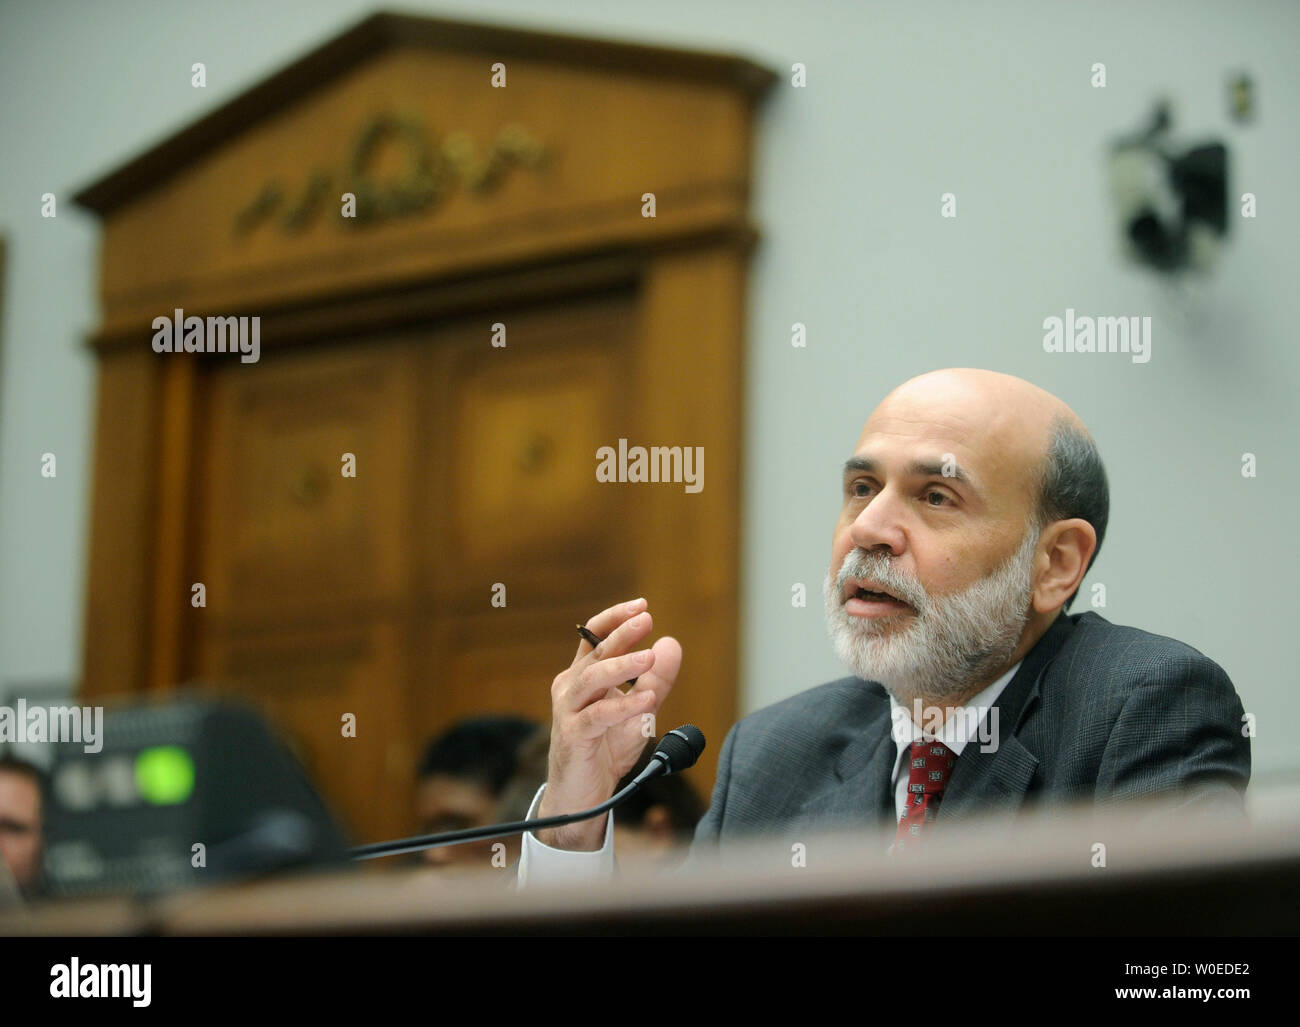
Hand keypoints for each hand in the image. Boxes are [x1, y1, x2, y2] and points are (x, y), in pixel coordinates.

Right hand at [537, 597, 681, 849]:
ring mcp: (569, 712)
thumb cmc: (607, 749)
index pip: (594, 638)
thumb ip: (655, 679)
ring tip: (649, 657)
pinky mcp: (573, 737)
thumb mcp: (640, 710)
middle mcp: (571, 688)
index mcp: (582, 676)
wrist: (584, 796)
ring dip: (622, 666)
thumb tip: (671, 643)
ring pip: (591, 679)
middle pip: (594, 653)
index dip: (615, 619)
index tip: (642, 606)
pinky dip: (624, 707)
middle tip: (645, 619)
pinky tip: (646, 702)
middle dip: (620, 634)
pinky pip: (598, 716)